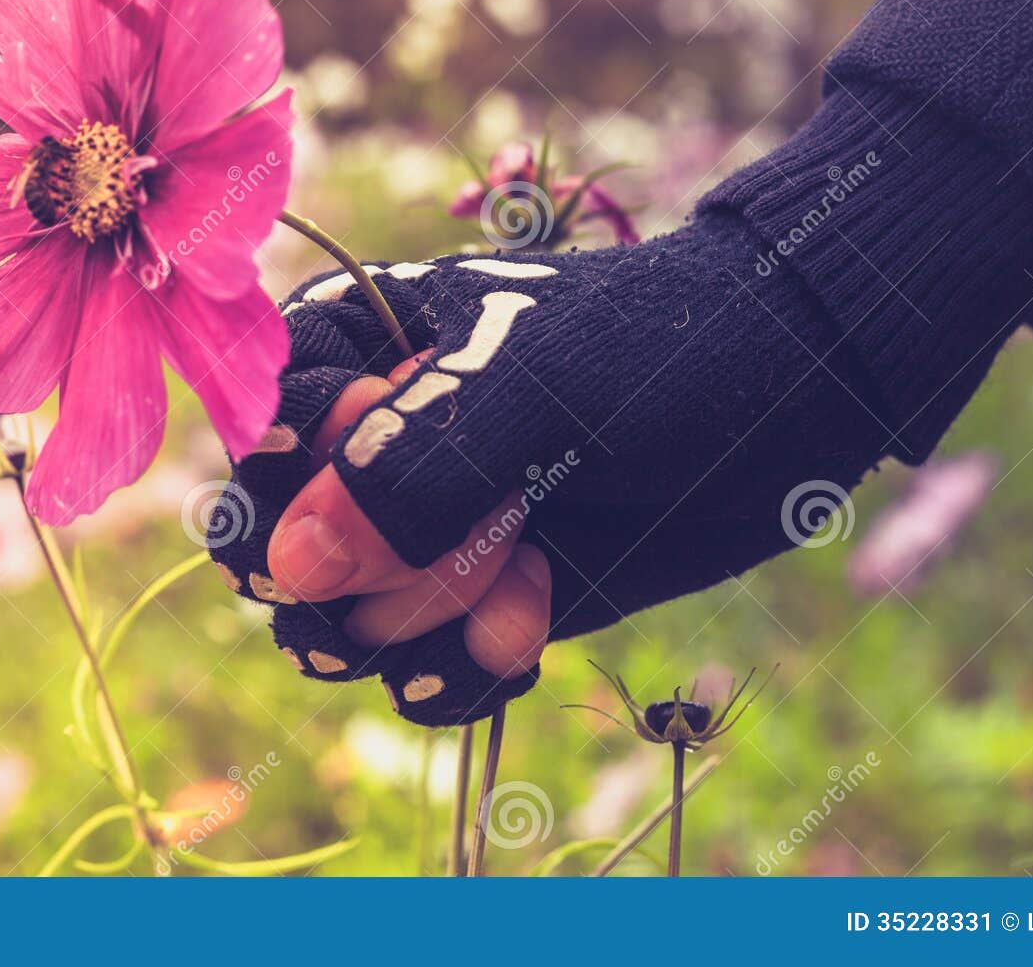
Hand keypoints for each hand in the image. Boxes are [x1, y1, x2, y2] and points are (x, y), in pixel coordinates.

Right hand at [210, 212, 894, 725]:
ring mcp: (410, 536)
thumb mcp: (530, 389)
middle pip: (275, 560)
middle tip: (488, 525)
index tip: (410, 447)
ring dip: (436, 615)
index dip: (316, 480)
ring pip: (341, 632)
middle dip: (379, 568)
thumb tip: (288, 574)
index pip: (248, 453)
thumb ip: (404, 473)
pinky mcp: (466, 604)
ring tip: (527, 563)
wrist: (784, 398)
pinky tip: (532, 615)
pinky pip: (412, 680)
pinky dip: (471, 665)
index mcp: (340, 352)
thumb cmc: (654, 352)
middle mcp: (356, 450)